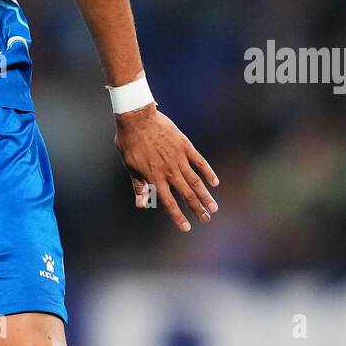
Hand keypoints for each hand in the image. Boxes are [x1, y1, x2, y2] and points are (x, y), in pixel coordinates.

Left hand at [114, 103, 218, 231]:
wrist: (137, 119)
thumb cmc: (130, 142)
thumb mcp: (130, 166)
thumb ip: (139, 185)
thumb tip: (141, 204)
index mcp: (155, 177)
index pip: (169, 203)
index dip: (178, 216)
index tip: (186, 227)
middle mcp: (169, 171)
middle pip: (186, 194)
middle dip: (197, 209)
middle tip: (206, 219)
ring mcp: (179, 158)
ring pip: (195, 181)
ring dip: (205, 195)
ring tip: (213, 207)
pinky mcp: (185, 146)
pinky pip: (199, 161)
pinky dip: (208, 172)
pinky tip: (215, 182)